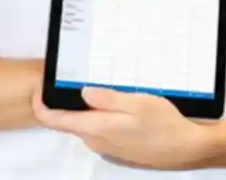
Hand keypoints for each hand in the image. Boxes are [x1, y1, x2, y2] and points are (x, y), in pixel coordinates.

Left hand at [32, 87, 215, 170]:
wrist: (185, 148)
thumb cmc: (164, 125)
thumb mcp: (136, 102)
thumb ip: (106, 98)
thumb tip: (82, 93)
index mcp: (95, 128)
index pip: (54, 119)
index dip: (41, 103)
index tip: (40, 87)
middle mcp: (95, 140)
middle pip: (69, 119)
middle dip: (70, 99)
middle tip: (81, 76)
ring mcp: (105, 145)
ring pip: (86, 122)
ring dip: (90, 106)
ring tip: (108, 87)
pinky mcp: (116, 147)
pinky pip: (99, 128)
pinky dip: (102, 115)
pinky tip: (121, 103)